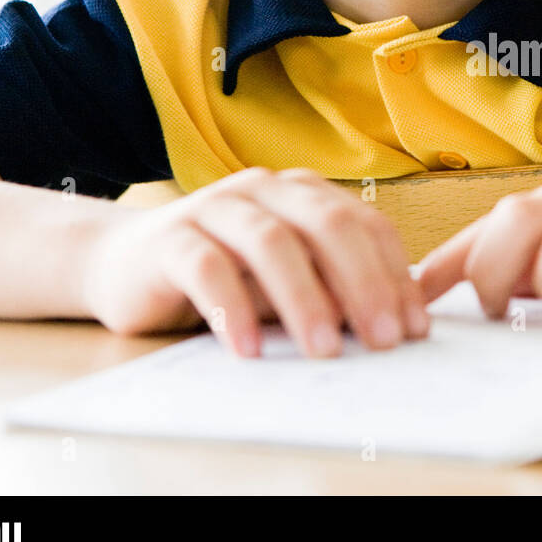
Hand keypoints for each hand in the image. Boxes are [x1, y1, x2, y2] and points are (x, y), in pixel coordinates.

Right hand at [79, 166, 428, 357]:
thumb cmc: (225, 275)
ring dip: (304, 299)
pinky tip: (248, 350)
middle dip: (364, 284)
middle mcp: (265, 189)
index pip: (365, 226)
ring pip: (272, 242)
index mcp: (304, 194)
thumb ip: (333, 291)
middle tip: (384, 341)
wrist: (126, 264)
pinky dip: (232, 309)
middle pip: (328, 225)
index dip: (395, 275)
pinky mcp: (170, 237)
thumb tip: (395, 329)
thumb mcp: (287, 283)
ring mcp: (216, 206)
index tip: (415, 328)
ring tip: (323, 352)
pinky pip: (207, 267)